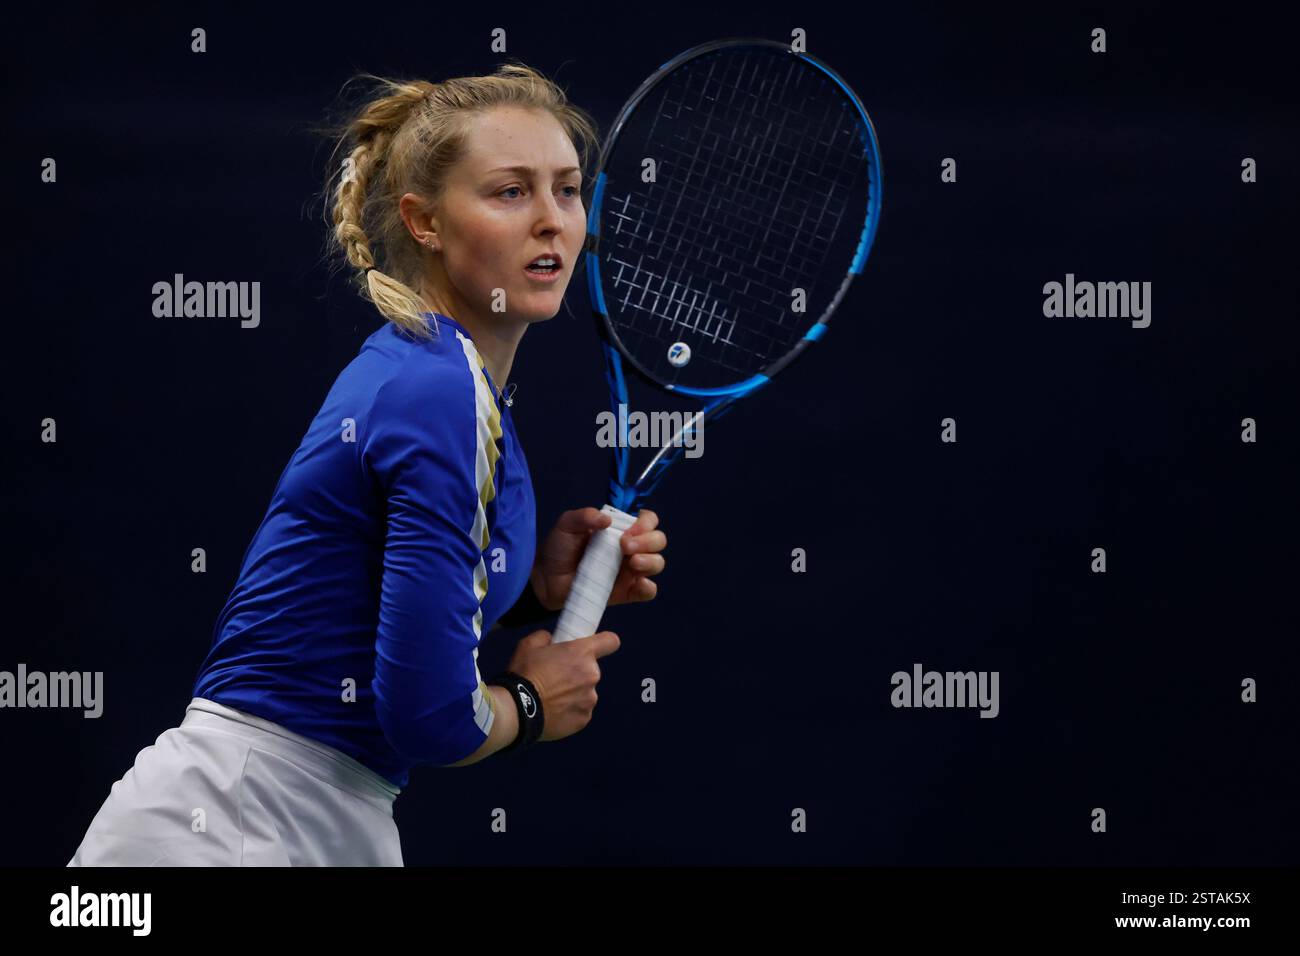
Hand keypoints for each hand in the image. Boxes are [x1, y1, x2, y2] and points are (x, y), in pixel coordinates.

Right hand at [506, 628, 620, 740]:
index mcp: (582, 653)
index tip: (593, 648)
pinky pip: (580, 711)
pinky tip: (553, 712)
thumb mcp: (529, 645)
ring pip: (585, 692)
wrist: (517, 710)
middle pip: (591, 670)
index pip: (611, 641)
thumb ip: (546, 637)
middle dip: (576, 672)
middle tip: (554, 678)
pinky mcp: (584, 719)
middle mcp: (592, 675)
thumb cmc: (524, 674)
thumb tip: (552, 640)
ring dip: (573, 693)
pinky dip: (569, 711)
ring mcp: (590, 699)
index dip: (604, 643)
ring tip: (550, 699)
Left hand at [531, 507, 667, 610]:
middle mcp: (630, 547)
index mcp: (621, 528)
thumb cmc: (558, 547)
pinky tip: (638, 583)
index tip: (629, 529)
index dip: (645, 523)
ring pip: (657, 563)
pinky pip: (648, 591)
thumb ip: (584, 516)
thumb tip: (607, 519)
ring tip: (632, 563)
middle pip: (658, 540)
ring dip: (650, 561)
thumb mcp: (567, 524)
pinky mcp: (626, 592)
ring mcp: (630, 571)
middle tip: (624, 546)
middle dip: (648, 541)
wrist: (546, 579)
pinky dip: (648, 587)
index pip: (648, 520)